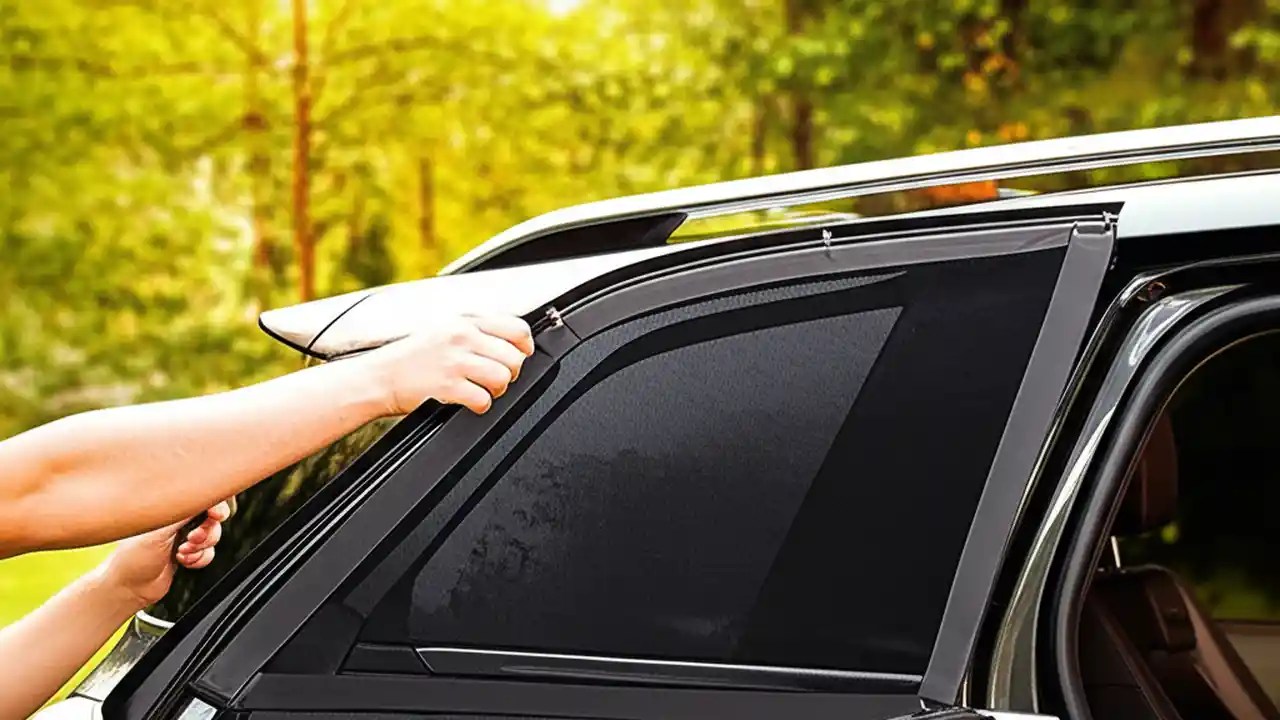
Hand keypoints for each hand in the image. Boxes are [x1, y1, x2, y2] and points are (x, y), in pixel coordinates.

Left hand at [98, 500, 230, 607]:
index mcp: (166, 506)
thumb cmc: (132, 559)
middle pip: (212, 516)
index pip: (199, 495)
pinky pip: (208, 552)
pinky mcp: (188, 552)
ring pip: (212, 535)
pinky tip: (183, 562)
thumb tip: (203, 496)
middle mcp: (176, 518)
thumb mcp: (158, 532)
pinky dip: (200, 559)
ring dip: (202, 547)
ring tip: (183, 553)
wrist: (129, 589)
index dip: (214, 504)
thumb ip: (184, 513)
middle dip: (208, 531)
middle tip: (193, 538)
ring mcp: (182, 535)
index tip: (216, 515)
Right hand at [364, 313, 534, 415]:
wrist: (378, 377)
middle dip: (511, 373)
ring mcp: (455, 361)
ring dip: (497, 390)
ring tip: (484, 391)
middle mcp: (461, 337)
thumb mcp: (442, 331)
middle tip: (496, 378)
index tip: (521, 355)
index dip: (525, 346)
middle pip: (514, 357)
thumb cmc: (409, 357)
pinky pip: (484, 399)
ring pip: (503, 377)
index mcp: (464, 322)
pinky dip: (481, 405)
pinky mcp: (448, 385)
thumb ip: (474, 332)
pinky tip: (471, 402)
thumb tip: (510, 341)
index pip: (516, 328)